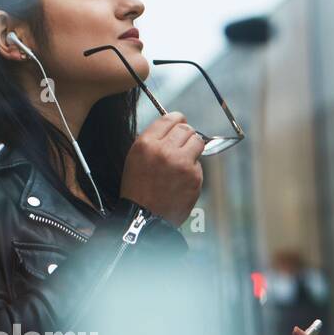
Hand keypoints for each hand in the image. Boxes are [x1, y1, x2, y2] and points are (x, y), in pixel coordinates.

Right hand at [119, 111, 204, 226]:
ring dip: (192, 147)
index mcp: (145, 144)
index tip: (179, 122)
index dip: (176, 119)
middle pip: (186, 128)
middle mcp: (164, 150)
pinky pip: (199, 163)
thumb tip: (170, 127)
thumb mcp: (134, 158)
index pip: (169, 118)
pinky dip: (193, 167)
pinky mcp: (194, 176)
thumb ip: (151, 140)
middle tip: (181, 142)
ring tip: (183, 159)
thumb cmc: (137, 188)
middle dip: (185, 134)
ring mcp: (182, 163)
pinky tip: (181, 178)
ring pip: (197, 141)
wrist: (144, 216)